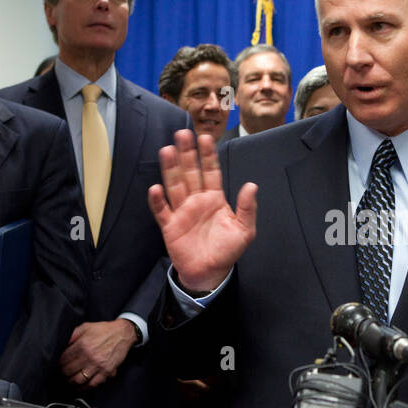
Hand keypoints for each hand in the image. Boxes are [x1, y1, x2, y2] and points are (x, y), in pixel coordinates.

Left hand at [60, 320, 134, 388]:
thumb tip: (61, 343)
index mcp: (82, 345)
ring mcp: (98, 365)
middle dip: (63, 372)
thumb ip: (72, 335)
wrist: (122, 334)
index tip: (58, 364)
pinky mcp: (106, 371)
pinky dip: (84, 387)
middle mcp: (89, 357)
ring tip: (69, 379)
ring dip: (71, 381)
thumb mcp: (85, 327)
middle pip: (69, 371)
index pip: (63, 359)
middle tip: (62, 372)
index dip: (58, 363)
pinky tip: (80, 386)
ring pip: (78, 380)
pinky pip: (93, 384)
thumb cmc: (104, 330)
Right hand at [147, 130, 256, 292]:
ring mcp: (182, 211)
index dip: (208, 156)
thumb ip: (247, 208)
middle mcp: (196, 200)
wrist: (210, 273)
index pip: (211, 172)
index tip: (206, 138)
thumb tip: (252, 185)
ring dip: (171, 169)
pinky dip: (158, 201)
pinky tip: (156, 188)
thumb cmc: (227, 251)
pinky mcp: (170, 226)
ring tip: (167, 151)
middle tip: (183, 133)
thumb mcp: (244, 230)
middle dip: (187, 154)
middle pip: (190, 173)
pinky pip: (162, 211)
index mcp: (214, 198)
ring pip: (175, 186)